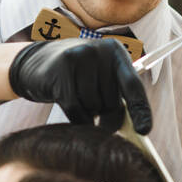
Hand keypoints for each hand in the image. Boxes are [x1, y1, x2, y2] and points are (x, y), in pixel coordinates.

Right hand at [9, 38, 151, 132]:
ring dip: (87, 112)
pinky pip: (76, 109)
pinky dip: (75, 117)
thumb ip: (118, 97)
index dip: (141, 110)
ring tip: (77, 95)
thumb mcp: (101, 76)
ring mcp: (79, 58)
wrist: (37, 62)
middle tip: (91, 101)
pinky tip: (68, 104)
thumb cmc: (78, 76)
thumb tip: (133, 130)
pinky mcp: (61, 71)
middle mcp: (100, 50)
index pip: (133, 85)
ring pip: (94, 107)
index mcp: (116, 51)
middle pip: (112, 102)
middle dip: (104, 112)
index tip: (144, 130)